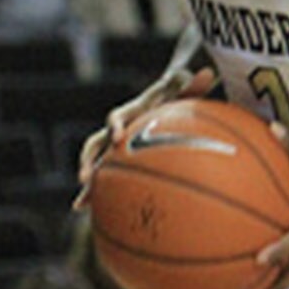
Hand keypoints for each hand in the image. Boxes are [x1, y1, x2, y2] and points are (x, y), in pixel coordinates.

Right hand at [74, 63, 217, 203]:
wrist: (168, 94)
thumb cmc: (178, 92)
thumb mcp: (186, 87)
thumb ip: (194, 84)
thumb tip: (209, 73)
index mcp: (133, 111)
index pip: (118, 116)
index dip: (115, 125)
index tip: (116, 137)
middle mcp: (119, 129)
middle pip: (95, 143)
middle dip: (88, 160)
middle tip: (84, 178)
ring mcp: (118, 145)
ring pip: (97, 165)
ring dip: (88, 183)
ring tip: (79, 205)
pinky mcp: (122, 157)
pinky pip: (109, 176)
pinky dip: (101, 194)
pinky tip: (95, 215)